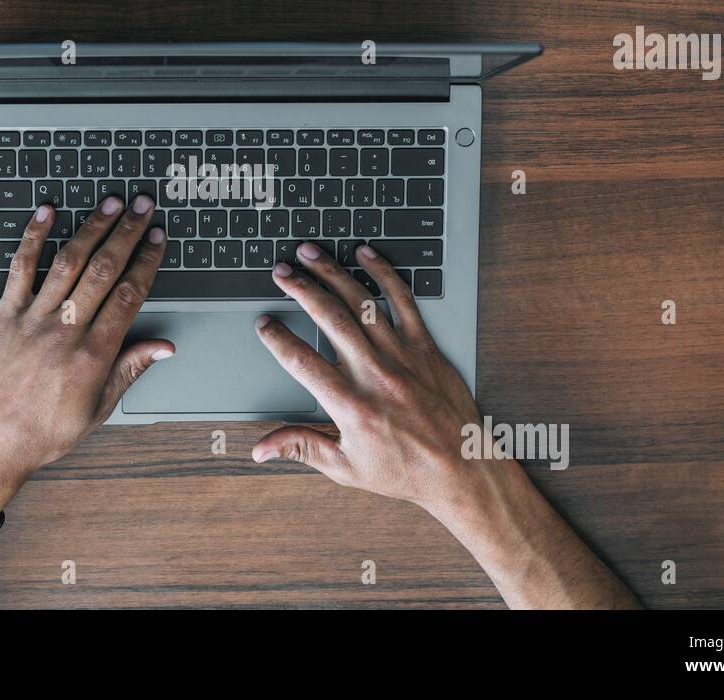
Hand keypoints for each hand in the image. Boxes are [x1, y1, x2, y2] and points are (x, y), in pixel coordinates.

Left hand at [0, 196, 172, 514]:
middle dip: (126, 233)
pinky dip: (32, 238)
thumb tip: (165, 347)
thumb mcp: (99, 409)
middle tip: (141, 205)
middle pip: (104, 270)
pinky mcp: (5, 317)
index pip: (129, 295)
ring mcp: (33, 320)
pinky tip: (45, 213)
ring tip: (109, 203)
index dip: (147, 261)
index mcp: (94, 355)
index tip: (158, 238)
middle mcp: (65, 331)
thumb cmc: (46, 433)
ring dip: (91, 228)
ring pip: (68, 263)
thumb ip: (131, 370)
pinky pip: (19, 270)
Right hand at [251, 242, 500, 527]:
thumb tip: (261, 448)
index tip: (263, 322)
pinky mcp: (425, 347)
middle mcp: (375, 375)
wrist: (462, 469)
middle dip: (300, 289)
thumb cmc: (405, 470)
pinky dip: (384, 274)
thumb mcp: (346, 467)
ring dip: (333, 273)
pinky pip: (403, 301)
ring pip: (362, 302)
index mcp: (351, 405)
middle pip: (330, 318)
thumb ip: (300, 447)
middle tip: (281, 272)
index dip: (277, 338)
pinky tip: (366, 255)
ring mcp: (402, 356)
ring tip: (311, 254)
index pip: (302, 361)